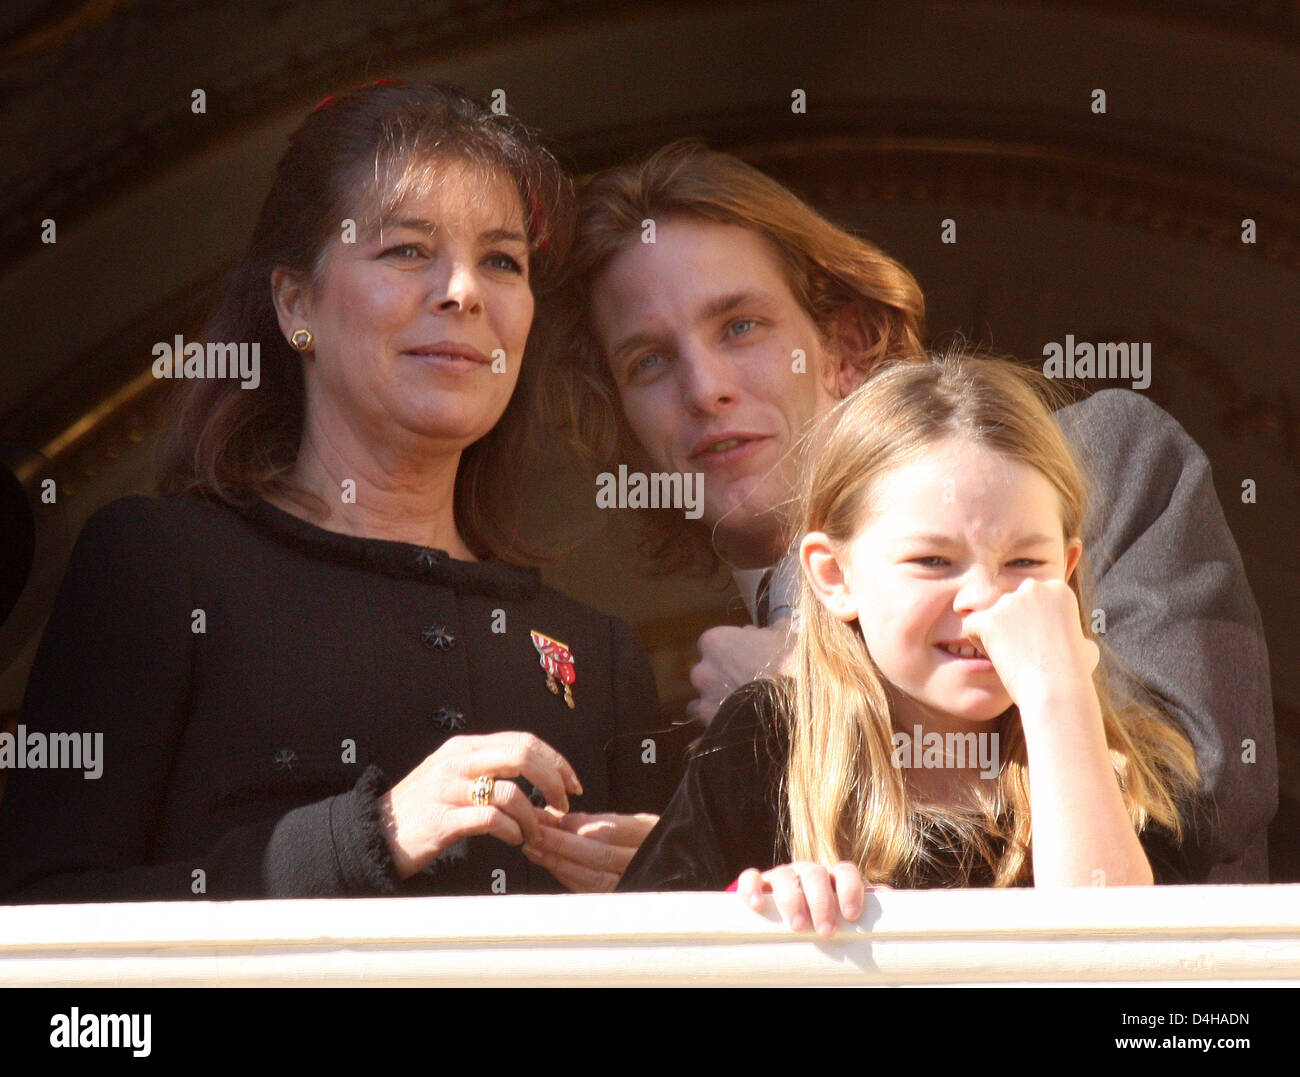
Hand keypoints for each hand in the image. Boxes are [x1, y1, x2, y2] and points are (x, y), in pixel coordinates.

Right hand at [378, 732, 582, 879]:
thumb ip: (489, 766)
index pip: (524, 741)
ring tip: (534, 833)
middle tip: (563, 805)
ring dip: (533, 817)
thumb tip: (538, 771)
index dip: (556, 761)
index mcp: (465, 747)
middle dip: (554, 782)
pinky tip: (514, 839)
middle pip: (523, 756)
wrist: (376, 832)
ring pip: (511, 792)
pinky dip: (512, 831)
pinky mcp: (442, 820)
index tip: (573, 783)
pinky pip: (491, 820)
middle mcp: (458, 761)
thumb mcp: (453, 773)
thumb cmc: (422, 807)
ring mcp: (448, 789)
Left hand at [524, 810, 659, 891]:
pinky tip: (552, 866)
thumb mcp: (639, 824)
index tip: (549, 817)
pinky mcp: (624, 901)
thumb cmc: (658, 844)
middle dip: (560, 843)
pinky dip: (569, 878)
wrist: (684, 870)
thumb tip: (562, 818)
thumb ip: (604, 821)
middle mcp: (647, 861)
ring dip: (559, 862)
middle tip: (534, 832)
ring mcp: (636, 884)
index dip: (576, 826)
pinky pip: (592, 892)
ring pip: (593, 877)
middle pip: (597, 854)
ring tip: (534, 849)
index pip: (608, 830)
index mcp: (652, 834)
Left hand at [686, 621, 795, 725]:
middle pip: (707, 673)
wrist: (797, 704)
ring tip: (744, 710)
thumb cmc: (790, 664)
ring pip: (704, 702)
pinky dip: (717, 732)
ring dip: (718, 704)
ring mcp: (705, 702)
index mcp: (715, 642)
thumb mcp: (787, 635)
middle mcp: (703, 671)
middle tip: (749, 683)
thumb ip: (774, 630)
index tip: (749, 656)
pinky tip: (730, 736)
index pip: (714, 644)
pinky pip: (707, 733)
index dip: (732, 650)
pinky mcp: (711, 728)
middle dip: (723, 677)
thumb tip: (775, 628)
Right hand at [737, 861, 874, 936]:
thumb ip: (868, 916)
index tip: (852, 915)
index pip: (845, 871)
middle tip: (827, 930)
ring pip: (784, 875)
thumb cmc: (824, 920)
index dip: (850, 889)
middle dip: (821, 901)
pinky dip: (753, 888)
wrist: (788, 918)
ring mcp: (782, 876)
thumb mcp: (844, 917)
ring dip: (791, 898)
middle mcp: (808, 872)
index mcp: (832, 878)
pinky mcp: (758, 884)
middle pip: (814, 873)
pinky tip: (758, 906)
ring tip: (798, 926)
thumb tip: (897, 916)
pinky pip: (751, 878)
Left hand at [961, 579, 1099, 708]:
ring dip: (997, 635)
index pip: (1031, 601)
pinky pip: (971, 625)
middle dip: (1013, 626)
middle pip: (1010, 605)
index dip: (1034, 625)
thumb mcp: (1086, 647)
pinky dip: (978, 642)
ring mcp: (1009, 602)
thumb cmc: (1074, 674)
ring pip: (990, 615)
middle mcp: (1032, 588)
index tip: (1043, 645)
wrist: (1057, 689)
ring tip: (1014, 657)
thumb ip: (1074, 635)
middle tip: (1026, 652)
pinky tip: (996, 656)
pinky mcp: (989, 618)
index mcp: (1056, 589)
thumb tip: (1077, 641)